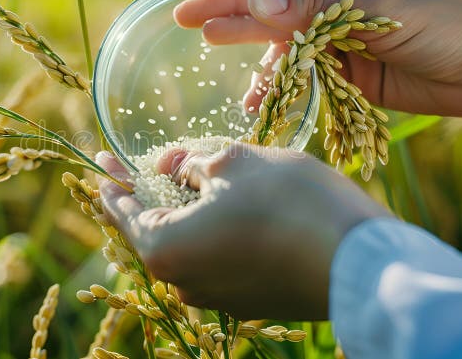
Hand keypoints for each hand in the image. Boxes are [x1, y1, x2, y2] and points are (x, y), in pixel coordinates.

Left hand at [95, 143, 388, 319]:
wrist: (359, 261)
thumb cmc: (290, 202)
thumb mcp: (234, 162)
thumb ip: (190, 162)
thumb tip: (171, 166)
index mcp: (167, 248)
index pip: (124, 210)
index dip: (113, 180)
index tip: (101, 161)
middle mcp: (184, 282)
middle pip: (157, 228)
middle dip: (154, 191)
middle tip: (152, 162)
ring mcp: (219, 296)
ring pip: (191, 243)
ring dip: (190, 210)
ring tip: (198, 177)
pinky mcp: (252, 300)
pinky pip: (218, 259)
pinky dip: (216, 231)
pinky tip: (233, 206)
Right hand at [174, 0, 461, 117]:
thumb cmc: (456, 24)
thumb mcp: (387, 12)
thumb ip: (320, 10)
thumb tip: (254, 4)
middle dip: (234, 2)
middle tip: (188, 15)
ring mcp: (343, 28)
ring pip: (284, 33)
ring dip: (249, 42)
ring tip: (209, 44)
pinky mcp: (346, 65)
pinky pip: (303, 68)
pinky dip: (280, 80)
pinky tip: (256, 93)